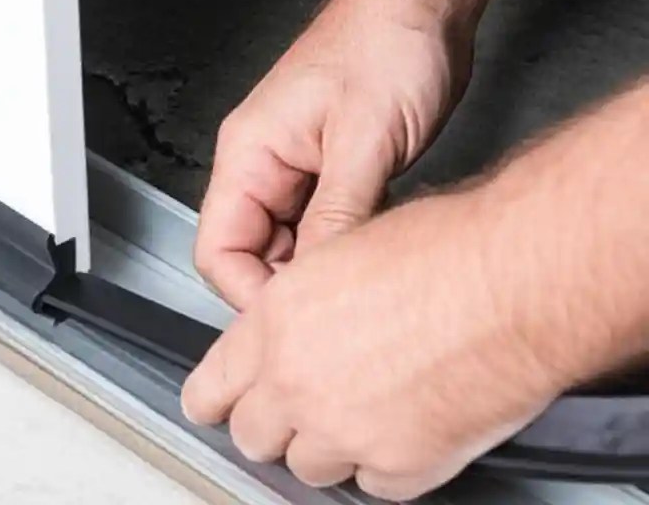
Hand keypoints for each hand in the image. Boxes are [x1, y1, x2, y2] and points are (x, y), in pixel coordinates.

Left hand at [181, 192, 566, 500]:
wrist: (518, 281)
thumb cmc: (449, 250)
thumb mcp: (342, 254)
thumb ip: (300, 306)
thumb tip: (295, 331)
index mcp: (275, 320)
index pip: (213, 385)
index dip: (215, 398)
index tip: (215, 405)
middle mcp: (296, 380)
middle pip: (253, 435)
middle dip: (275, 423)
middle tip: (305, 407)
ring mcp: (343, 429)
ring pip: (307, 466)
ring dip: (329, 446)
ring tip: (369, 410)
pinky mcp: (399, 465)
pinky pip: (373, 484)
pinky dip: (388, 464)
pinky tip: (410, 425)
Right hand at [195, 0, 472, 309]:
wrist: (425, 3)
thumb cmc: (385, 41)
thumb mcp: (364, 140)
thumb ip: (338, 215)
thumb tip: (321, 279)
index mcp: (248, 154)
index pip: (218, 251)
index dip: (249, 294)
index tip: (293, 319)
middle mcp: (263, 165)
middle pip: (250, 255)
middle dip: (289, 287)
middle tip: (338, 309)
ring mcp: (298, 169)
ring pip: (290, 246)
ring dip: (321, 268)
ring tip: (362, 283)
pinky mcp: (332, 170)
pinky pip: (323, 228)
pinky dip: (344, 247)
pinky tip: (375, 255)